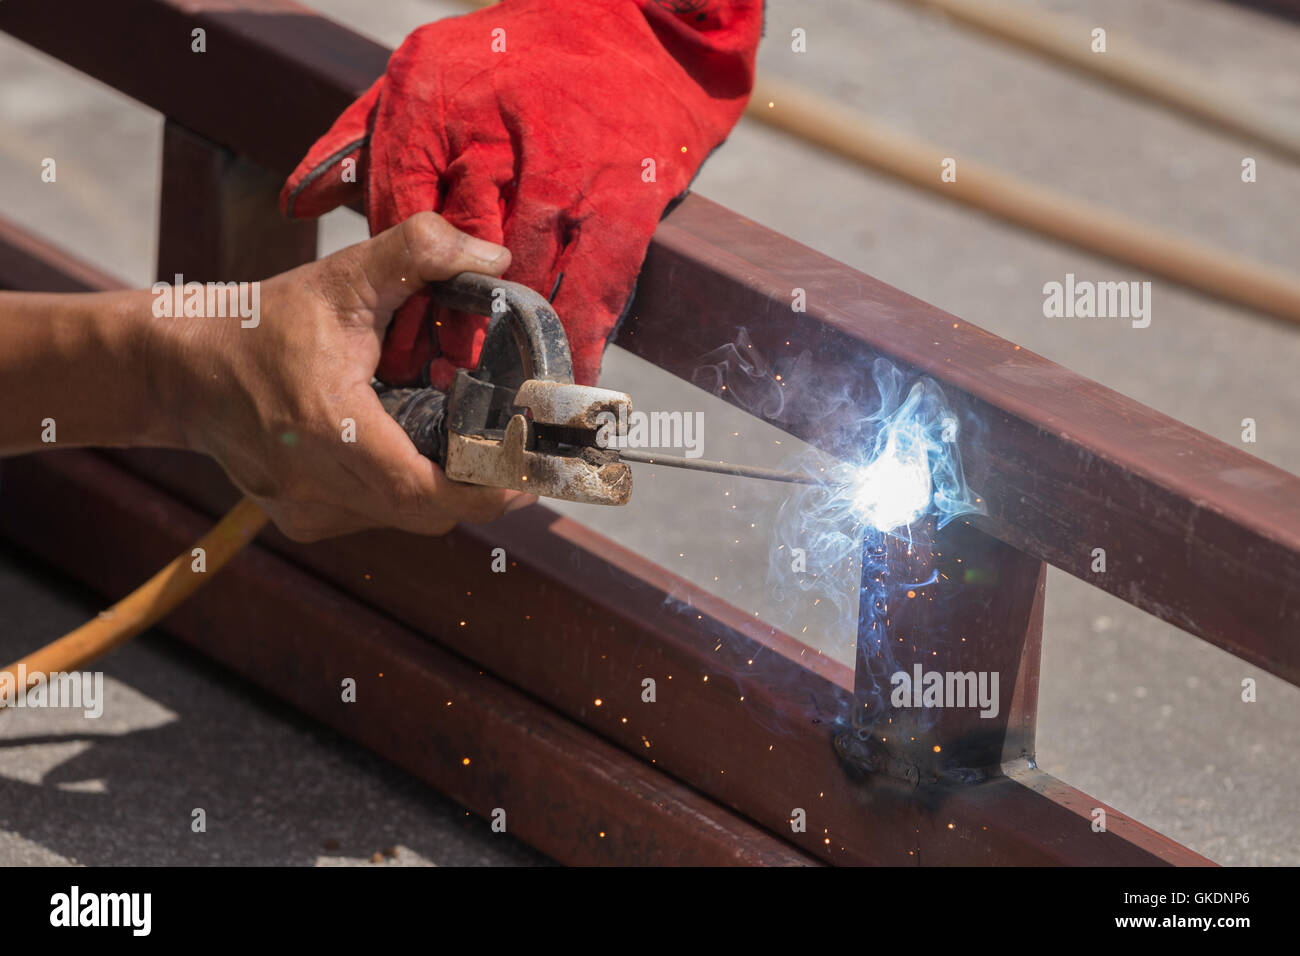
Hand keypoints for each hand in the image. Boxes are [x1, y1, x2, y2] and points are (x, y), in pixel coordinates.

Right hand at [152, 212, 535, 540]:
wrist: (185, 370)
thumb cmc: (263, 324)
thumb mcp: (342, 275)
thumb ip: (418, 251)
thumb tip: (493, 254)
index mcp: (328, 426)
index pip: (422, 489)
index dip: (484, 488)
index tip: (527, 471)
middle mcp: (315, 483)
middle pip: (426, 513)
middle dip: (480, 488)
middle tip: (518, 454)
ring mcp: (307, 510)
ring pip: (407, 519)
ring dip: (444, 489)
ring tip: (469, 445)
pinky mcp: (304, 520)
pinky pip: (378, 516)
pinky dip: (406, 492)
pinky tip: (410, 450)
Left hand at [281, 0, 761, 388]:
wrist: (644, 27)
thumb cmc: (527, 53)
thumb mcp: (425, 73)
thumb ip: (362, 135)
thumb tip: (304, 197)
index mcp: (432, 104)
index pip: (400, 216)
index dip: (402, 285)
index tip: (401, 341)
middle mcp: (492, 138)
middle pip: (457, 254)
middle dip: (449, 325)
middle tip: (440, 378)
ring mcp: (563, 171)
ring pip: (524, 276)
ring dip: (510, 338)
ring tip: (499, 389)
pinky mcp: (625, 196)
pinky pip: (597, 282)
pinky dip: (582, 334)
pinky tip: (570, 370)